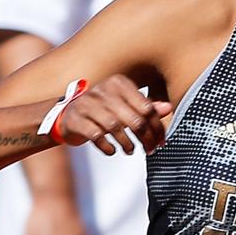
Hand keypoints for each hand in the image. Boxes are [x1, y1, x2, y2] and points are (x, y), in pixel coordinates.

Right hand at [53, 75, 170, 157]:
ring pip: (115, 126)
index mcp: (118, 83)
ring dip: (127, 143)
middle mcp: (103, 90)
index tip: (160, 141)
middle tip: (149, 149)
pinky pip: (96, 135)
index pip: (146, 107)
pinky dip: (107, 146)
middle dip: (145, 138)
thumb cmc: (101, 111)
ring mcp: (87, 104)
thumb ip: (145, 107)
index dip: (156, 127)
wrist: (67, 116)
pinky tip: (112, 151)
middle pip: (133, 118)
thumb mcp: (124, 106)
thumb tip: (168, 108)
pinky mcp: (76, 119)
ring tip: (130, 150)